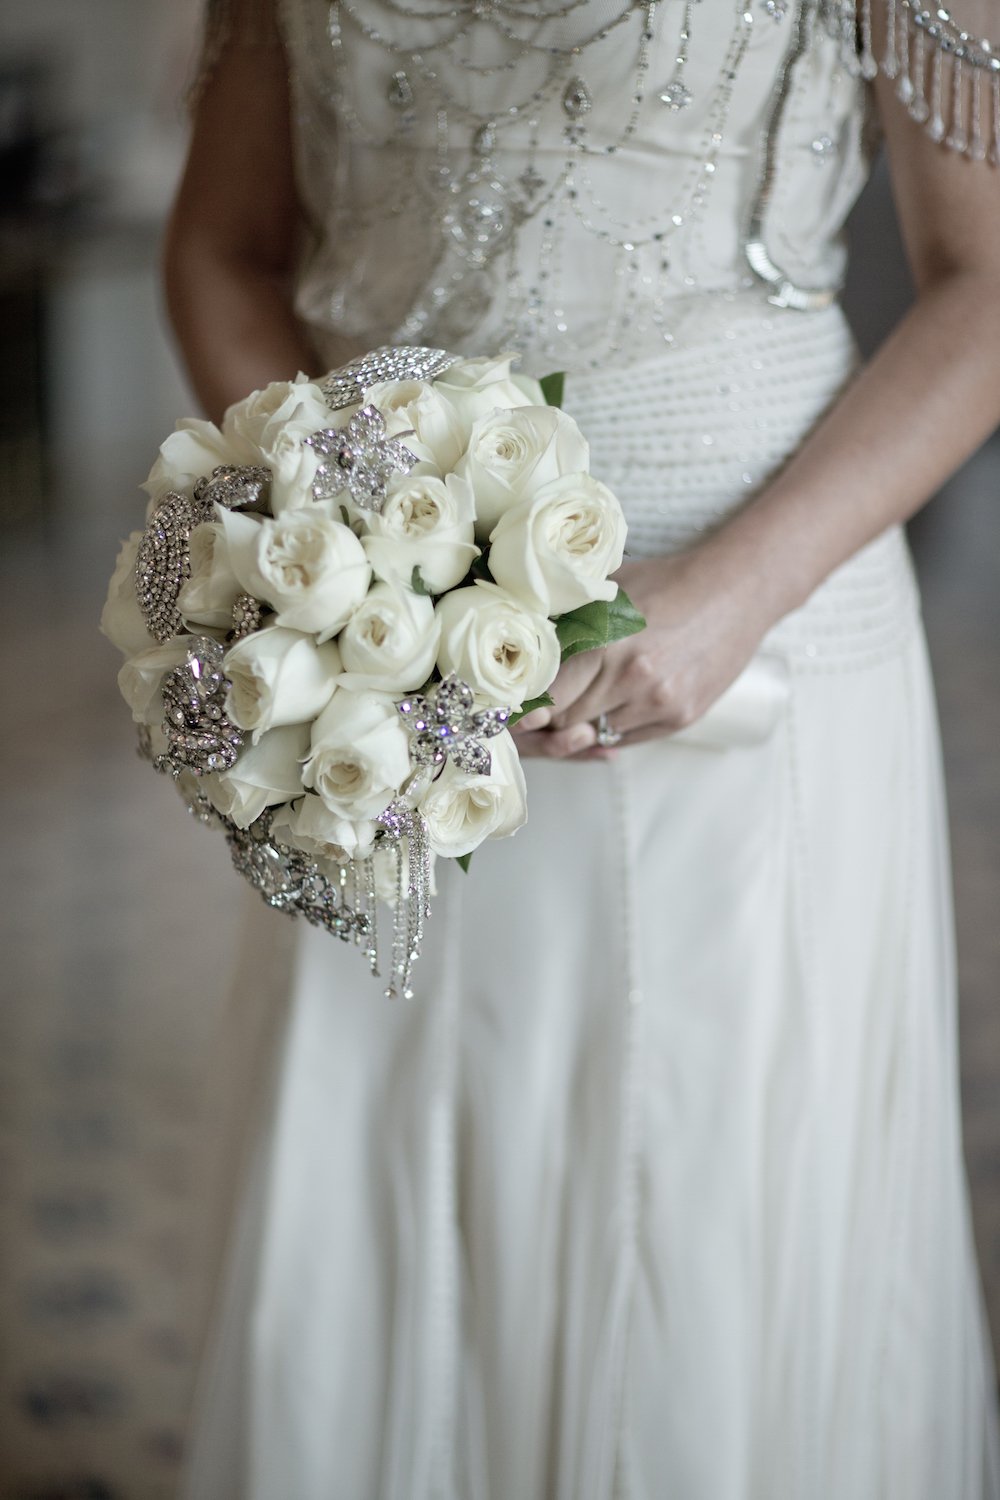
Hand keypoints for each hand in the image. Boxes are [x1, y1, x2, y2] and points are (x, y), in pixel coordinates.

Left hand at [511, 541, 776, 759]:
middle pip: (566, 723)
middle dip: (550, 718)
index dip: (526, 704)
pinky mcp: (681, 718)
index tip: (514, 703)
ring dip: (582, 724)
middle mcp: (632, 680)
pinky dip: (613, 728)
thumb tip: (517, 650)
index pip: (546, 699)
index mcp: (606, 645)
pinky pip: (628, 738)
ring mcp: (659, 703)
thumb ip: (565, 621)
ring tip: (583, 698)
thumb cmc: (665, 584)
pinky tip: (614, 704)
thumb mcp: (608, 591)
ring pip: (595, 735)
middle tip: (541, 706)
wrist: (735, 590)